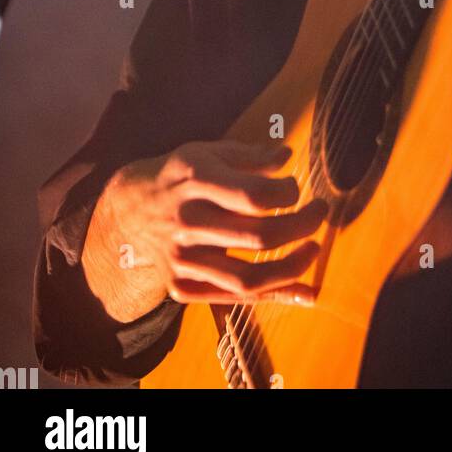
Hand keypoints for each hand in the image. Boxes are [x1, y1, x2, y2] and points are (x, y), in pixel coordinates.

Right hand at [109, 138, 326, 307]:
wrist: (131, 212)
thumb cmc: (180, 176)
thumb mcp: (208, 152)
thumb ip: (249, 156)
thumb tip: (286, 156)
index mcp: (194, 181)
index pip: (253, 196)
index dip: (287, 194)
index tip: (296, 188)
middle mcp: (186, 223)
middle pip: (258, 237)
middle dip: (301, 225)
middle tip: (320, 211)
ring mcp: (183, 260)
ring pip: (249, 278)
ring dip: (292, 267)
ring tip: (313, 249)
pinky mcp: (182, 288)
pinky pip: (236, 299)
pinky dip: (275, 297)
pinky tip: (304, 291)